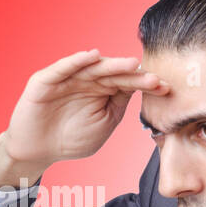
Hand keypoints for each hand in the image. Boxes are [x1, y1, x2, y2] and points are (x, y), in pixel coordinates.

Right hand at [0, 49, 168, 187]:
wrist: (39, 150)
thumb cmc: (73, 138)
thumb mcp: (104, 123)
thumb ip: (118, 105)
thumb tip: (140, 88)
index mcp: (103, 91)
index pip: (127, 84)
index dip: (145, 85)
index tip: (166, 88)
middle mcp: (87, 80)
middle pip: (114, 74)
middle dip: (135, 76)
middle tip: (155, 78)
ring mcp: (68, 78)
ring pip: (93, 68)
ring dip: (113, 65)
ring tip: (132, 64)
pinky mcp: (47, 79)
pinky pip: (64, 68)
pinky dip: (77, 61)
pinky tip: (93, 56)